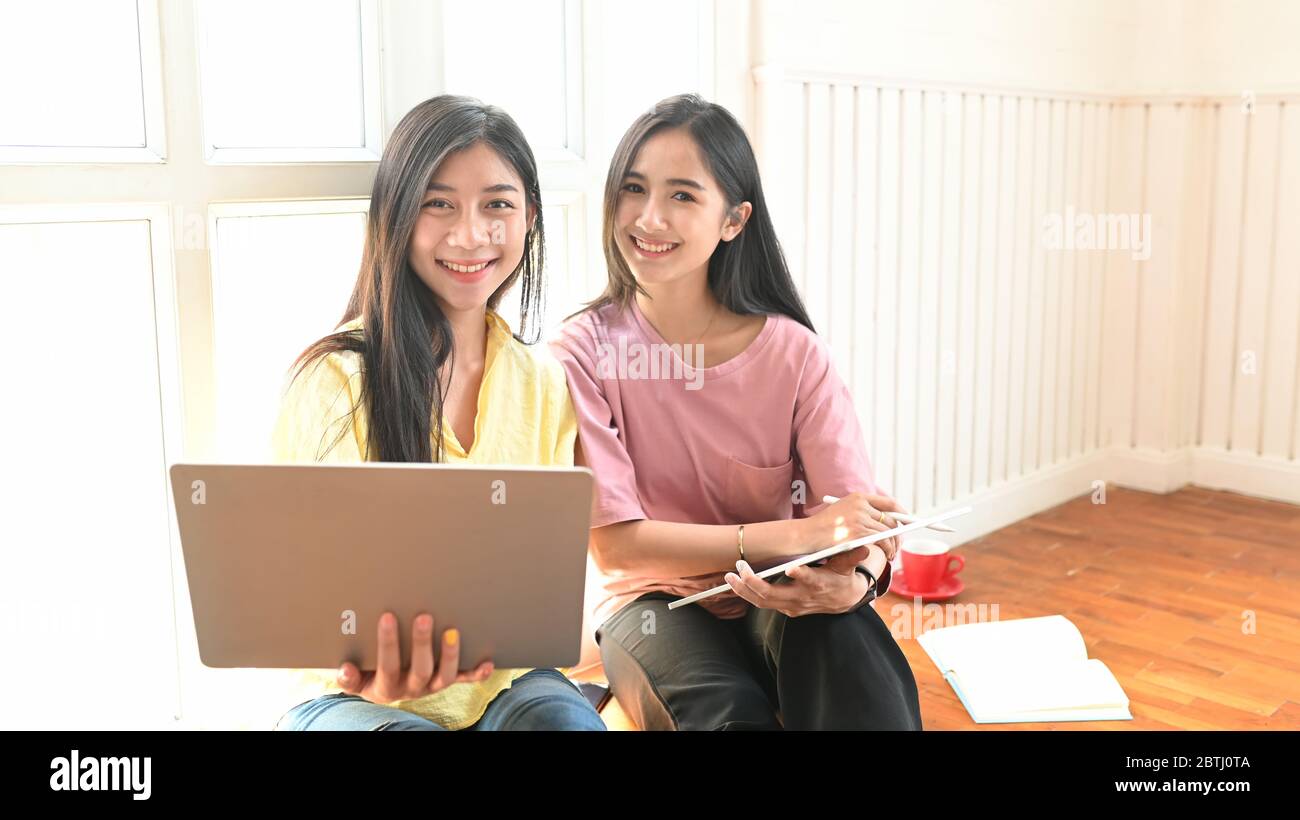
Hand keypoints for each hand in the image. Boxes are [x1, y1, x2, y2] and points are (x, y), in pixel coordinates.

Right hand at [336, 611, 493, 703]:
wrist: (382, 691)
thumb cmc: (367, 675)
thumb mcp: (354, 680)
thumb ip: (348, 676)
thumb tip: (345, 669)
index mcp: (385, 685)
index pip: (386, 663)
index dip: (387, 642)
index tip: (387, 617)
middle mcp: (411, 688)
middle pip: (420, 668)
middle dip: (422, 642)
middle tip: (423, 616)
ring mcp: (431, 685)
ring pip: (444, 676)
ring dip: (450, 655)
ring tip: (453, 631)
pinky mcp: (445, 681)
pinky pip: (463, 679)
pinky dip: (476, 673)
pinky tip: (488, 663)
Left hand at [724, 548, 871, 616]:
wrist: (843, 601)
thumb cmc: (842, 577)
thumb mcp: (848, 566)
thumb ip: (851, 556)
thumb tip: (863, 546)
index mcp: (819, 585)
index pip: (810, 581)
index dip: (801, 575)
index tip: (791, 568)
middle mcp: (802, 598)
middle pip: (774, 596)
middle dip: (754, 583)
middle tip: (739, 568)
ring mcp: (791, 606)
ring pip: (762, 602)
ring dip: (744, 590)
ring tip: (730, 576)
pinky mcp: (784, 608)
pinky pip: (761, 603)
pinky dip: (747, 593)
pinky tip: (734, 581)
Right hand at [805, 492, 909, 559]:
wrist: (806, 534)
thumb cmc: (823, 526)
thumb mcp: (843, 511)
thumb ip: (862, 512)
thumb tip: (887, 522)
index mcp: (858, 497)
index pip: (888, 502)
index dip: (901, 513)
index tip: (907, 522)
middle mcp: (861, 505)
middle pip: (891, 519)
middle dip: (899, 534)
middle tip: (898, 544)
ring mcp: (859, 518)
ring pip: (888, 532)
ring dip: (894, 545)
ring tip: (892, 554)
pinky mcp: (858, 532)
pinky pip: (882, 541)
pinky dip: (888, 549)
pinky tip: (887, 555)